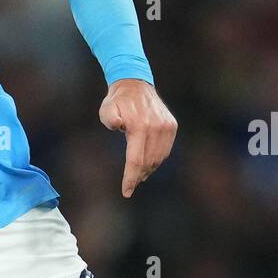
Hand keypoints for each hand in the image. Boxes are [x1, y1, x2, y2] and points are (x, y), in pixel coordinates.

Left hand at [99, 78, 176, 197]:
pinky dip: (157, 160)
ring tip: (139, 176)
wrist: (135, 84)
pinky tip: (148, 164)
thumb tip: (118, 126)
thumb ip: (110, 120)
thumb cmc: (117, 101)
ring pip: (159, 158)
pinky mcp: (171, 126)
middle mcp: (156, 127)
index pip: (136, 160)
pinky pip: (165, 150)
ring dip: (148, 170)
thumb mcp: (106, 109)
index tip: (126, 192)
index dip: (130, 178)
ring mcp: (166, 127)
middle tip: (130, 185)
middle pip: (148, 162)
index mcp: (139, 126)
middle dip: (138, 176)